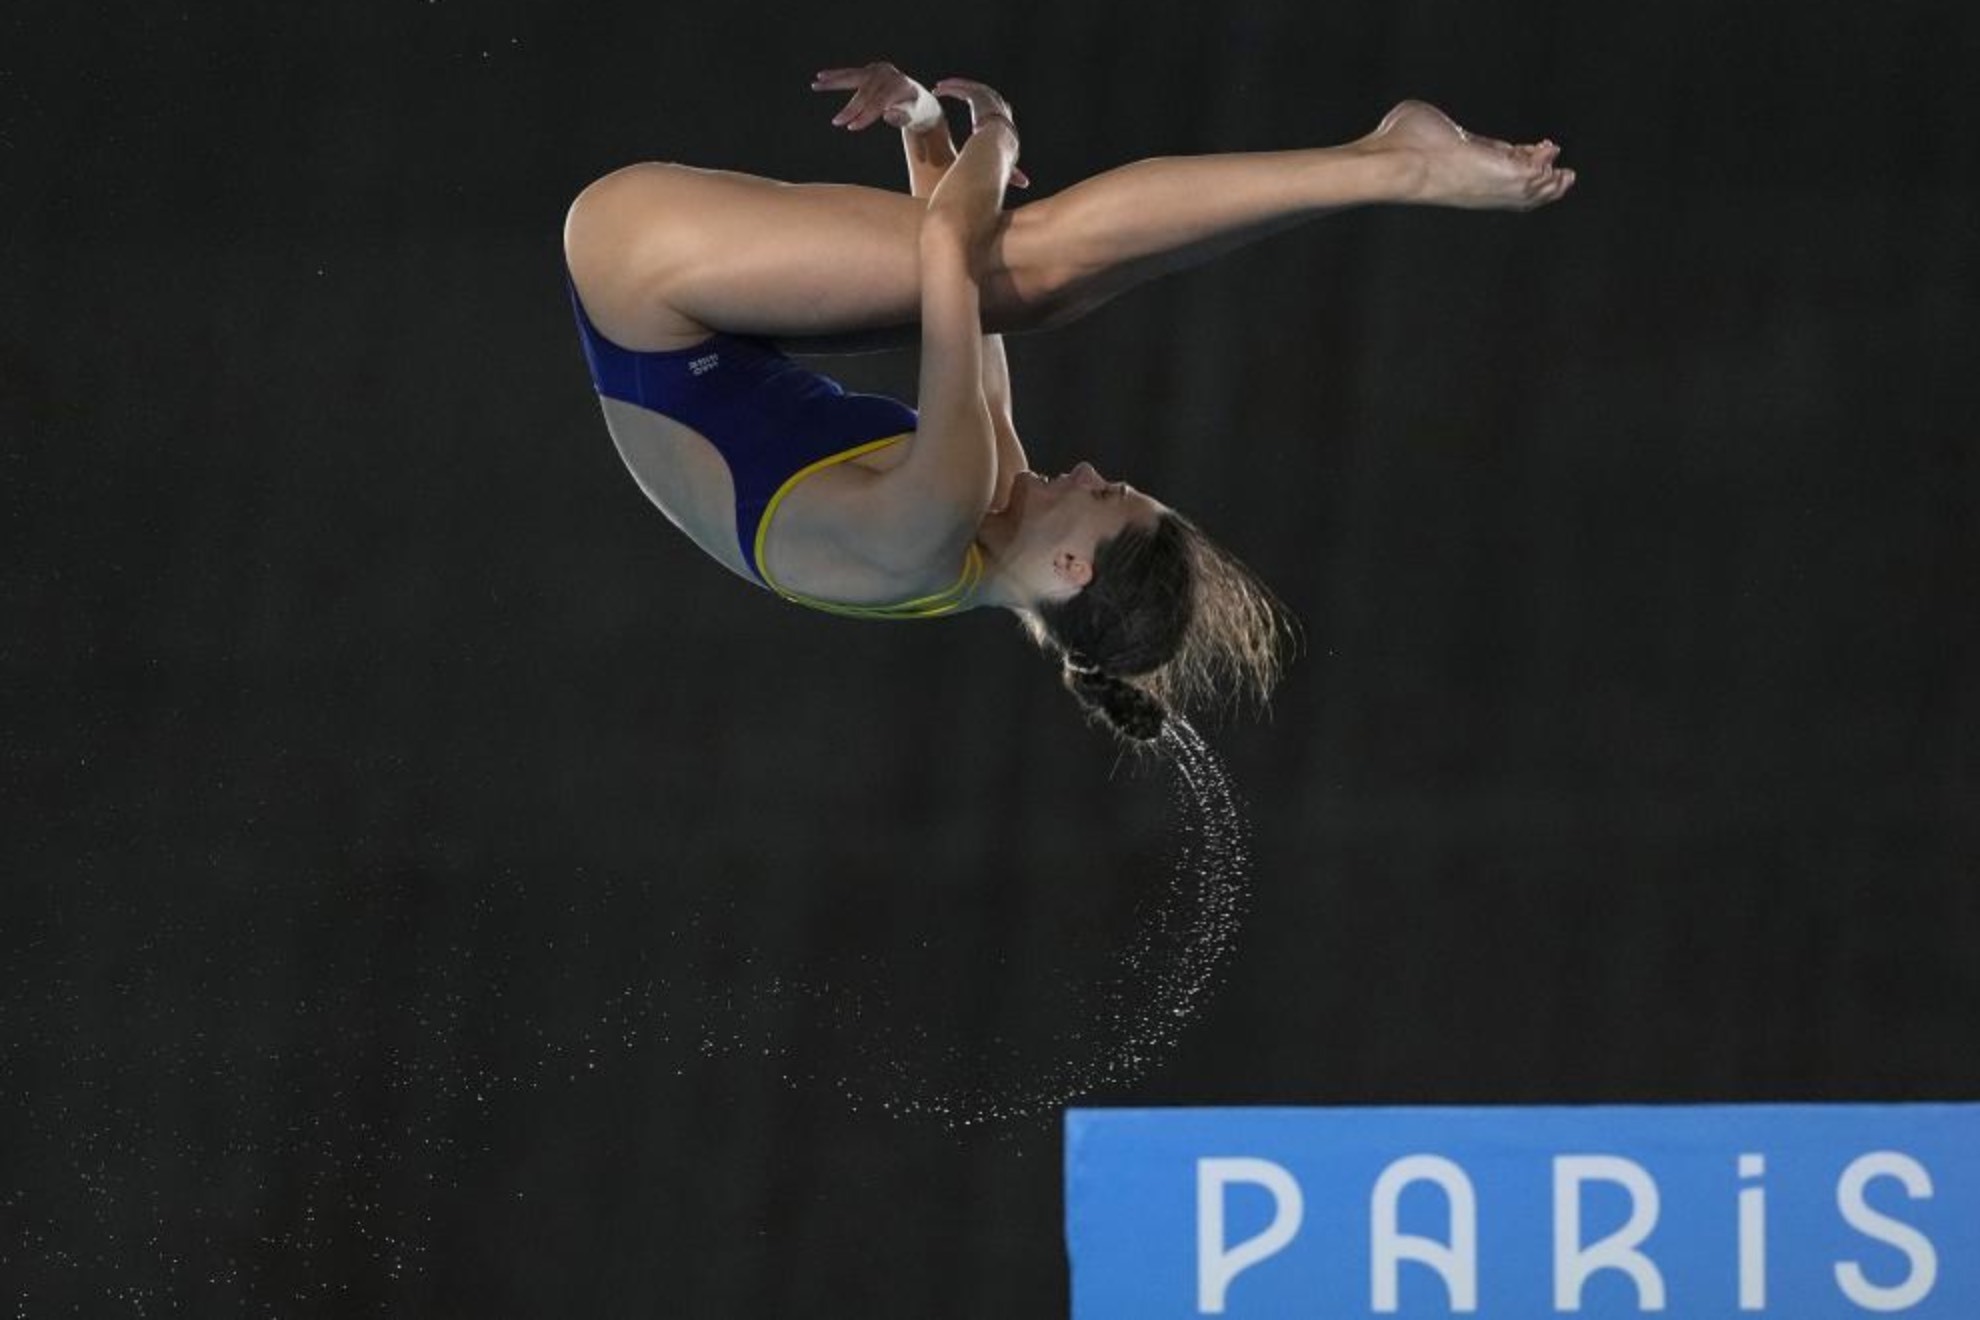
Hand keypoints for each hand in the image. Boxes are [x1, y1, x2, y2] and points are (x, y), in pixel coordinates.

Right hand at [811, 62, 932, 132]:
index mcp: (901, 85)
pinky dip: (836, 76)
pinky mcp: (870, 70)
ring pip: (854, 77)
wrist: (919, 100)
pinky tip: (821, 77)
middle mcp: (889, 74)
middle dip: (851, 108)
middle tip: (837, 122)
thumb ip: (901, 117)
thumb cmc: (915, 112)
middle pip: (866, 92)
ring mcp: (879, 70)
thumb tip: (887, 114)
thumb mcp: (913, 118)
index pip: (880, 102)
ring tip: (816, 84)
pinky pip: (851, 74)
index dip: (866, 115)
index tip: (852, 127)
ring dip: (834, 82)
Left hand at [931, 77, 1028, 188]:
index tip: (979, 102)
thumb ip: (1013, 173)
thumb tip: (1026, 184)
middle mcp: (1003, 112)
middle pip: (987, 97)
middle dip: (971, 93)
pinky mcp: (981, 98)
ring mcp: (993, 103)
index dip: (991, 107)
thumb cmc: (998, 163)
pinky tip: (938, 91)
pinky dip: (952, 89)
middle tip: (954, 90)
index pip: (1002, 112)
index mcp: (1008, 127)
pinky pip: (965, 90)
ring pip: (974, 90)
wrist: (996, 152)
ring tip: (940, 88)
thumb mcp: (1005, 166)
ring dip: (957, 88)